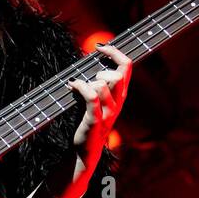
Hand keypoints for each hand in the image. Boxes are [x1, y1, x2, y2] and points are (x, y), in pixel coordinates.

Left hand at [65, 42, 131, 162]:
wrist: (86, 150)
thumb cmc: (89, 122)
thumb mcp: (97, 101)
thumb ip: (95, 84)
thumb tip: (85, 65)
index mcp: (120, 95)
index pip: (127, 66)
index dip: (115, 52)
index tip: (100, 47)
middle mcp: (118, 103)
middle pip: (118, 74)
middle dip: (101, 70)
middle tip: (89, 79)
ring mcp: (108, 112)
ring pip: (104, 84)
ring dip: (88, 82)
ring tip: (78, 88)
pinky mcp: (96, 119)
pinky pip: (91, 96)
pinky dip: (80, 86)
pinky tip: (72, 85)